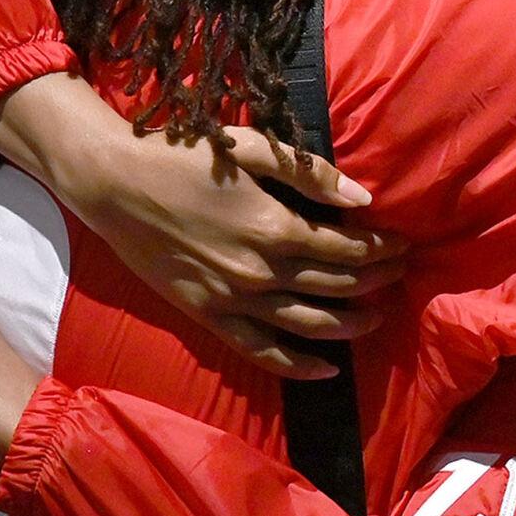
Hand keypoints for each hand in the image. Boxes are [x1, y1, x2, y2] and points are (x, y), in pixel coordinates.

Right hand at [0, 76, 406, 379]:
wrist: (113, 183)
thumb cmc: (182, 156)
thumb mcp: (250, 148)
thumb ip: (309, 174)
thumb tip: (363, 197)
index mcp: (276, 227)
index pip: (348, 248)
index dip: (381, 248)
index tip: (402, 242)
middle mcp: (262, 273)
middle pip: (337, 285)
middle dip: (376, 279)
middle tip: (400, 272)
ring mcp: (235, 302)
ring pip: (310, 324)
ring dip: (352, 323)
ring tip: (379, 315)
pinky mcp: (209, 317)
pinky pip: (263, 353)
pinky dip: (300, 366)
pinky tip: (328, 368)